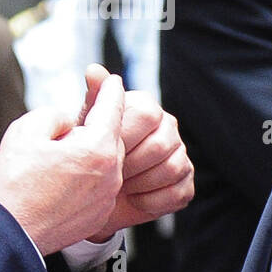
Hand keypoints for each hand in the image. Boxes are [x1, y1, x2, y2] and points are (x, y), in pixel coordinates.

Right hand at [0, 72, 124, 255]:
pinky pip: (100, 186)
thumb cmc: (15, 184)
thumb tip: (69, 123)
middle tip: (68, 128)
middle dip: (95, 127)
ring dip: (90, 154)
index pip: (112, 107)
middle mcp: (110, 173)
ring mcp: (107, 197)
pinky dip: (88, 178)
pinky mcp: (99, 214)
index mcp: (96, 149)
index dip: (110, 88)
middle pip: (110, 136)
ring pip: (106, 162)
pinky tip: (62, 182)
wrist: (10, 236)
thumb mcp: (26, 132)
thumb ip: (55, 116)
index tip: (110, 80)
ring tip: (58, 159)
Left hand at [78, 65, 193, 241]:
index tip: (103, 153)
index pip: (146, 114)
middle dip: (131, 164)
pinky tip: (134, 198)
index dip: (125, 137)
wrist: (95, 195)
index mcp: (146, 107)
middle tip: (109, 175)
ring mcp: (180, 155)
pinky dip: (151, 201)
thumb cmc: (90, 153)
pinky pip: (178, 193)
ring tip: (120, 186)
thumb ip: (94, 98)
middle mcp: (169, 127)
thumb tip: (93, 70)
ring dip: (140, 183)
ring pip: (172, 168)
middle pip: (162, 144)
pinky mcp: (186, 184)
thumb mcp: (86, 126)